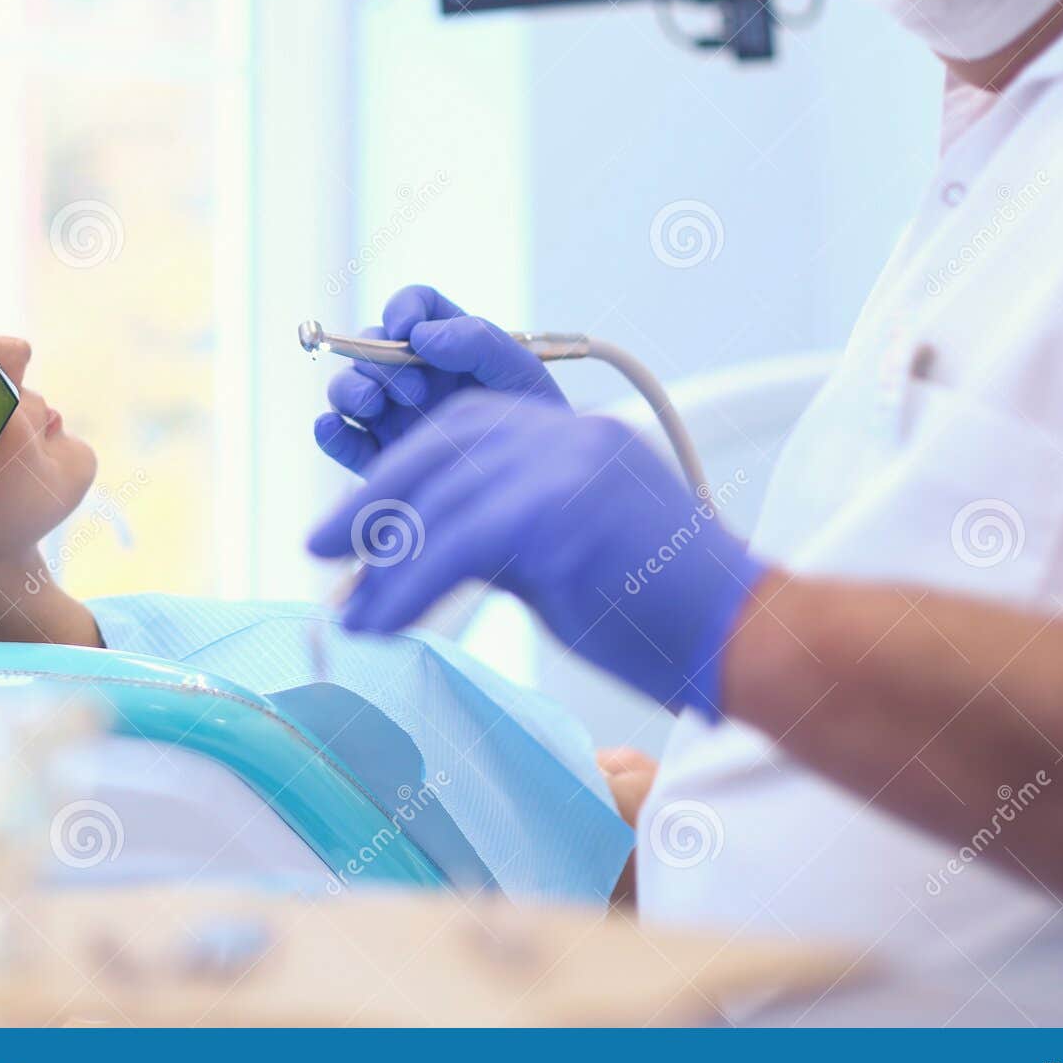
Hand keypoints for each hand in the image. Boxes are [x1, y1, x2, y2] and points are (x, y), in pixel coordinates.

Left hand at [307, 391, 763, 716]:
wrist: (744, 634)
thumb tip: (432, 551)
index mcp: (579, 436)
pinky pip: (450, 548)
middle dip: (373, 500)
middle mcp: (570, 437)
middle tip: (318, 545)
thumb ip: (512, 530)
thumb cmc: (669, 610)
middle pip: (443, 449)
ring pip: (439, 503)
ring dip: (380, 562)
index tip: (356, 516)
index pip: (468, 428)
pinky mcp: (555, 516)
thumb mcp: (582, 547)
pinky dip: (403, 588)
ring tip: (347, 609)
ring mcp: (564, 469)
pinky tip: (378, 623)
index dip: (402, 468)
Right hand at [314, 285, 567, 475]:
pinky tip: (335, 427)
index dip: (403, 308)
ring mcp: (391, 415)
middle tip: (416, 392)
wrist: (537, 493)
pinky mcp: (377, 457)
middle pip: (369, 345)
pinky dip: (328, 431)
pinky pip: (337, 439)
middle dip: (381, 361)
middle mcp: (413, 374)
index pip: (414, 306)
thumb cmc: (534, 426)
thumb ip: (476, 340)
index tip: (407, 328)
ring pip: (346, 388)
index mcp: (448, 343)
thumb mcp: (519, 372)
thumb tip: (418, 336)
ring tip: (375, 408)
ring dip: (350, 389)